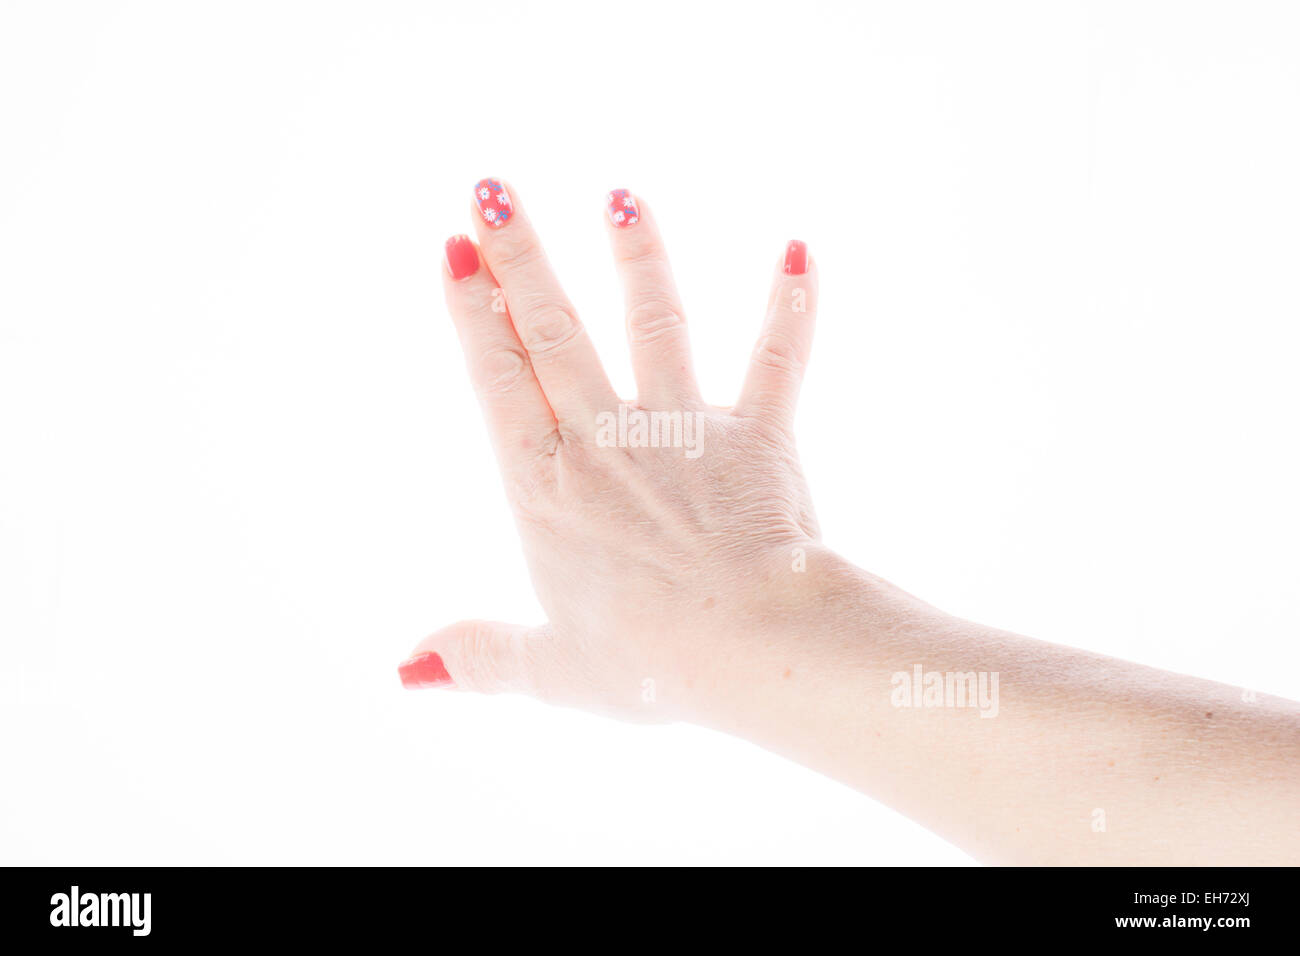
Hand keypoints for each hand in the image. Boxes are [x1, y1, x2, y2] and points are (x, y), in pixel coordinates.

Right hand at [400, 179, 822, 721]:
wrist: (754, 648)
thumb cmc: (650, 665)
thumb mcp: (550, 670)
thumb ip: (481, 655)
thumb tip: (409, 667)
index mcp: (546, 489)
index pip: (498, 378)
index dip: (472, 309)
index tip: (453, 246)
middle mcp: (607, 442)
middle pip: (555, 331)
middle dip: (521, 256)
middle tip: (495, 189)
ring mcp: (685, 432)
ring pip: (655, 324)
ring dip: (638, 257)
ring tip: (624, 198)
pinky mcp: (758, 437)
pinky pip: (776, 361)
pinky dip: (790, 309)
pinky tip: (798, 253)